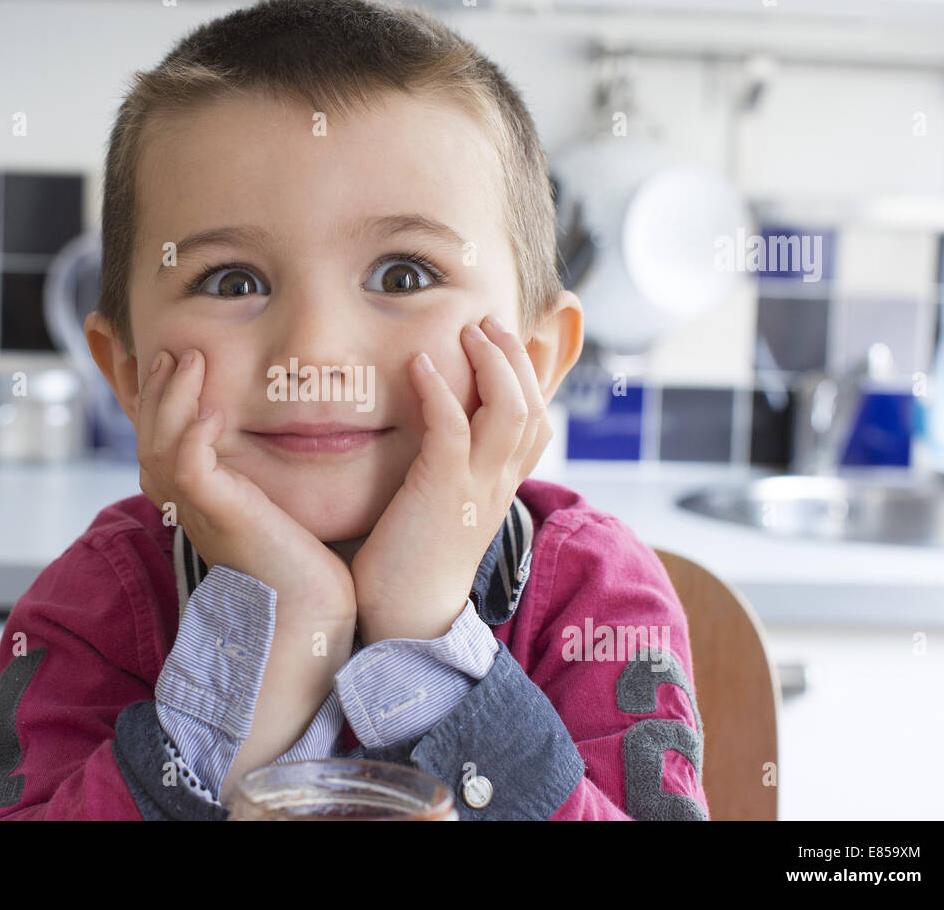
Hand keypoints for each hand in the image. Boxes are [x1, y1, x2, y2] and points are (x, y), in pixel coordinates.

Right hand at [136, 347, 356, 800]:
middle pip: (149, 438)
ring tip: (190, 361)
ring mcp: (200, 512)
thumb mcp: (277, 510)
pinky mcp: (221, 518)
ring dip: (174, 399)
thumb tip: (286, 439)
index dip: (163, 401)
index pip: (163, 442)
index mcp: (201, 502)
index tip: (177, 363)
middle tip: (176, 352)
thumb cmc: (306, 566)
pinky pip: (189, 469)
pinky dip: (194, 436)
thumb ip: (266, 480)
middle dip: (160, 390)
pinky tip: (212, 412)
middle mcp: (190, 506)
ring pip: (160, 446)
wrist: (312, 615)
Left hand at [350, 315, 551, 643]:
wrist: (405, 620)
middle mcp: (499, 485)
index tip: (514, 340)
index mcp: (501, 489)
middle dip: (515, 357)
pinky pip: (453, 427)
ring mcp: (476, 489)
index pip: (538, 424)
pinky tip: (418, 365)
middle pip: (533, 407)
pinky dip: (440, 390)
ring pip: (510, 410)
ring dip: (490, 363)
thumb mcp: (443, 511)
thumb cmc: (411, 565)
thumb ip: (449, 476)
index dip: (533, 378)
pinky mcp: (443, 493)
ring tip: (468, 332)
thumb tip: (436, 444)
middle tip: (488, 323)